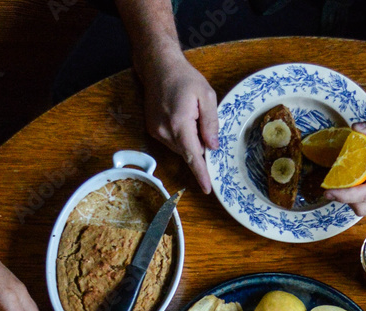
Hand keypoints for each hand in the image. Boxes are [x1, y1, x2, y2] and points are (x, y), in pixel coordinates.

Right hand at [141, 51, 218, 192]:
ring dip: (189, 139)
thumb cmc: (184, 78)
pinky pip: (172, 142)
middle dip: (199, 145)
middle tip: (200, 121)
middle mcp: (165, 132)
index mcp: (180, 124)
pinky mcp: (152, 131)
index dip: (201, 174)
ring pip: (180, 148)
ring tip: (188, 115)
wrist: (158, 67)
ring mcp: (156, 132)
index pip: (193, 156)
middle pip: (189, 152)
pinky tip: (180, 117)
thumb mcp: (206, 95)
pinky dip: (180, 136)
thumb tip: (213, 147)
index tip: (207, 189)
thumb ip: (211, 123)